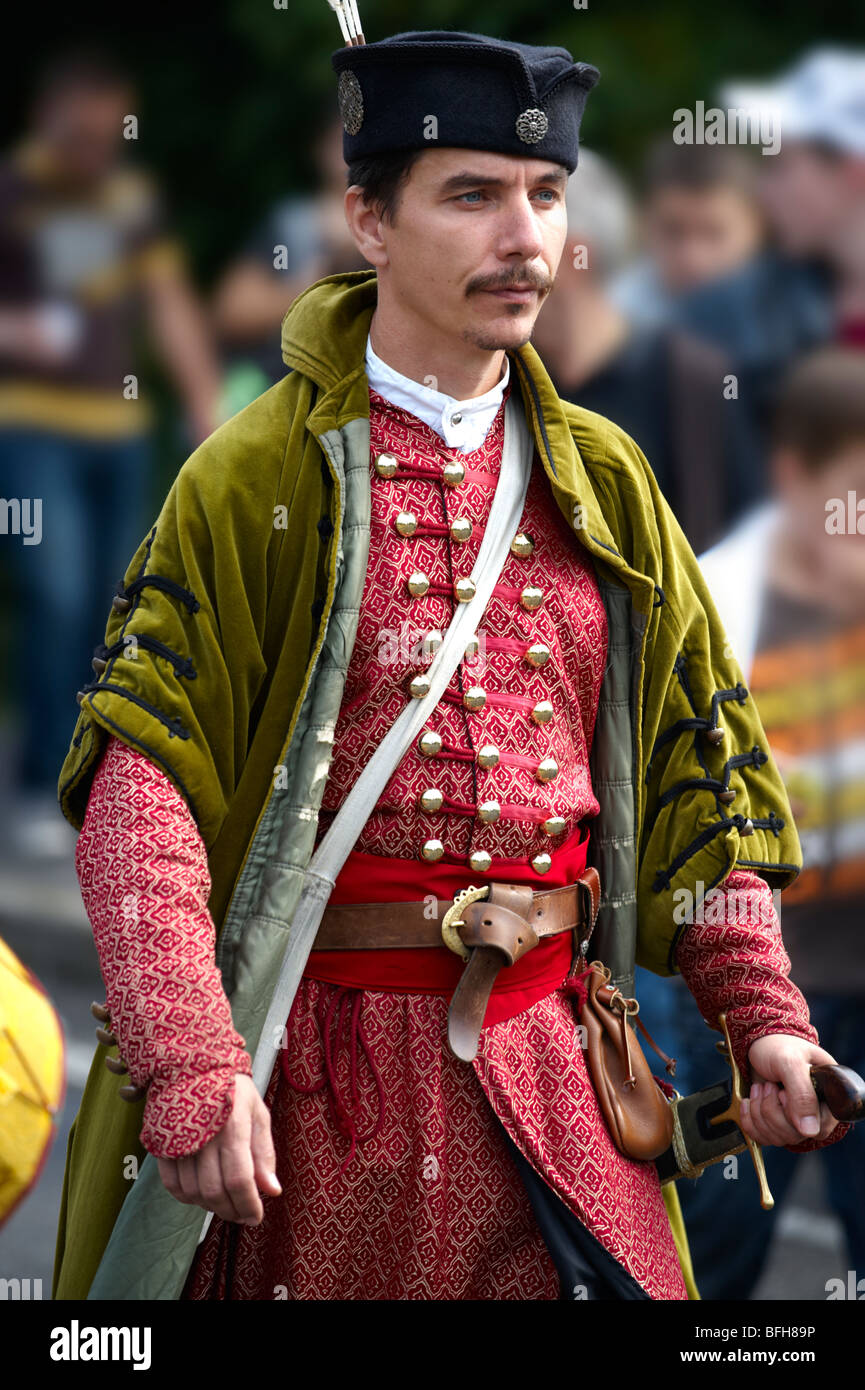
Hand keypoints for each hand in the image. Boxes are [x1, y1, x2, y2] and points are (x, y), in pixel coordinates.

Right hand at [156, 1074, 281, 1223]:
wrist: (193, 1065)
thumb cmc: (232, 1089)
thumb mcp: (258, 1114)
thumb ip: (264, 1153)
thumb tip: (272, 1190)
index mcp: (233, 1127)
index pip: (239, 1180)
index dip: (249, 1205)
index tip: (256, 1217)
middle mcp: (204, 1137)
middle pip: (215, 1192)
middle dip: (232, 1211)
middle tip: (243, 1214)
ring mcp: (181, 1142)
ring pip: (193, 1193)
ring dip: (211, 1207)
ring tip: (226, 1204)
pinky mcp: (163, 1145)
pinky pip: (172, 1185)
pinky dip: (187, 1198)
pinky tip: (202, 1195)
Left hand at [740, 1034, 839, 1146]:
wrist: (758, 1042)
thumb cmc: (778, 1046)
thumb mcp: (790, 1063)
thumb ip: (802, 1095)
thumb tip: (809, 1131)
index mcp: (827, 1098)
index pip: (819, 1129)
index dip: (795, 1114)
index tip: (782, 1092)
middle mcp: (814, 1112)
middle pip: (795, 1136)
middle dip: (772, 1110)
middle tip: (768, 1085)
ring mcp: (794, 1118)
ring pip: (777, 1138)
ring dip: (760, 1112)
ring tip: (760, 1088)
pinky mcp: (775, 1121)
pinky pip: (763, 1137)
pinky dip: (750, 1120)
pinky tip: (749, 1101)